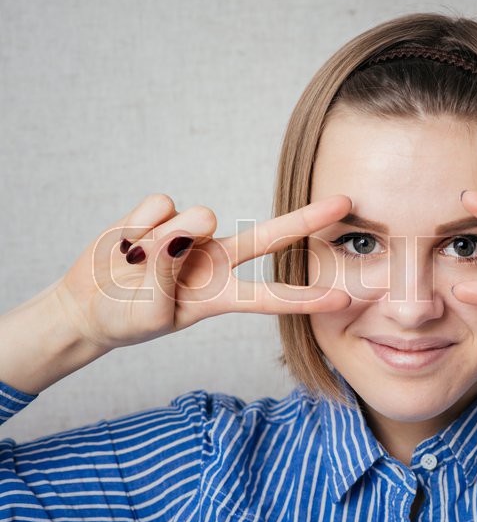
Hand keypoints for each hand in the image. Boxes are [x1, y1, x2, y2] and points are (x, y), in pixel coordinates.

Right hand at [54, 193, 352, 352]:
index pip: (270, 298)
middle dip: (307, 220)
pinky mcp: (164, 214)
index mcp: (220, 296)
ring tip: (135, 263)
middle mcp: (215, 261)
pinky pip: (160, 204)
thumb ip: (170, 269)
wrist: (86, 305)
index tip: (342, 299)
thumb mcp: (151, 313)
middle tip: (346, 203)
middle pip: (269, 237)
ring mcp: (192, 235)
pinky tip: (127, 242)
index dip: (305, 298)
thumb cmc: (125, 318)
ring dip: (159, 240)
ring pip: (196, 217)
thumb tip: (193, 221)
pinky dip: (137, 224)